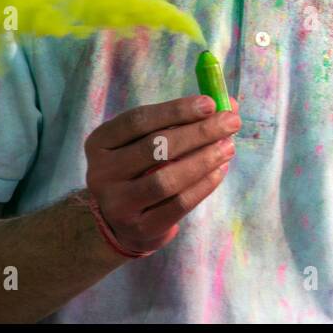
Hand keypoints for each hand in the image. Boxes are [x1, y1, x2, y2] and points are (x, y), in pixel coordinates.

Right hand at [83, 94, 240, 253]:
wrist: (121, 223)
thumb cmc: (141, 170)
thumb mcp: (149, 142)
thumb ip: (182, 122)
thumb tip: (228, 104)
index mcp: (100, 143)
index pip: (137, 121)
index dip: (176, 110)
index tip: (210, 103)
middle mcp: (102, 173)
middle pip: (155, 147)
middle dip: (199, 132)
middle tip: (231, 122)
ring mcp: (118, 204)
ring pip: (166, 179)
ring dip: (203, 160)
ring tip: (229, 147)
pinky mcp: (139, 228)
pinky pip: (178, 205)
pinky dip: (203, 186)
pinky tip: (219, 171)